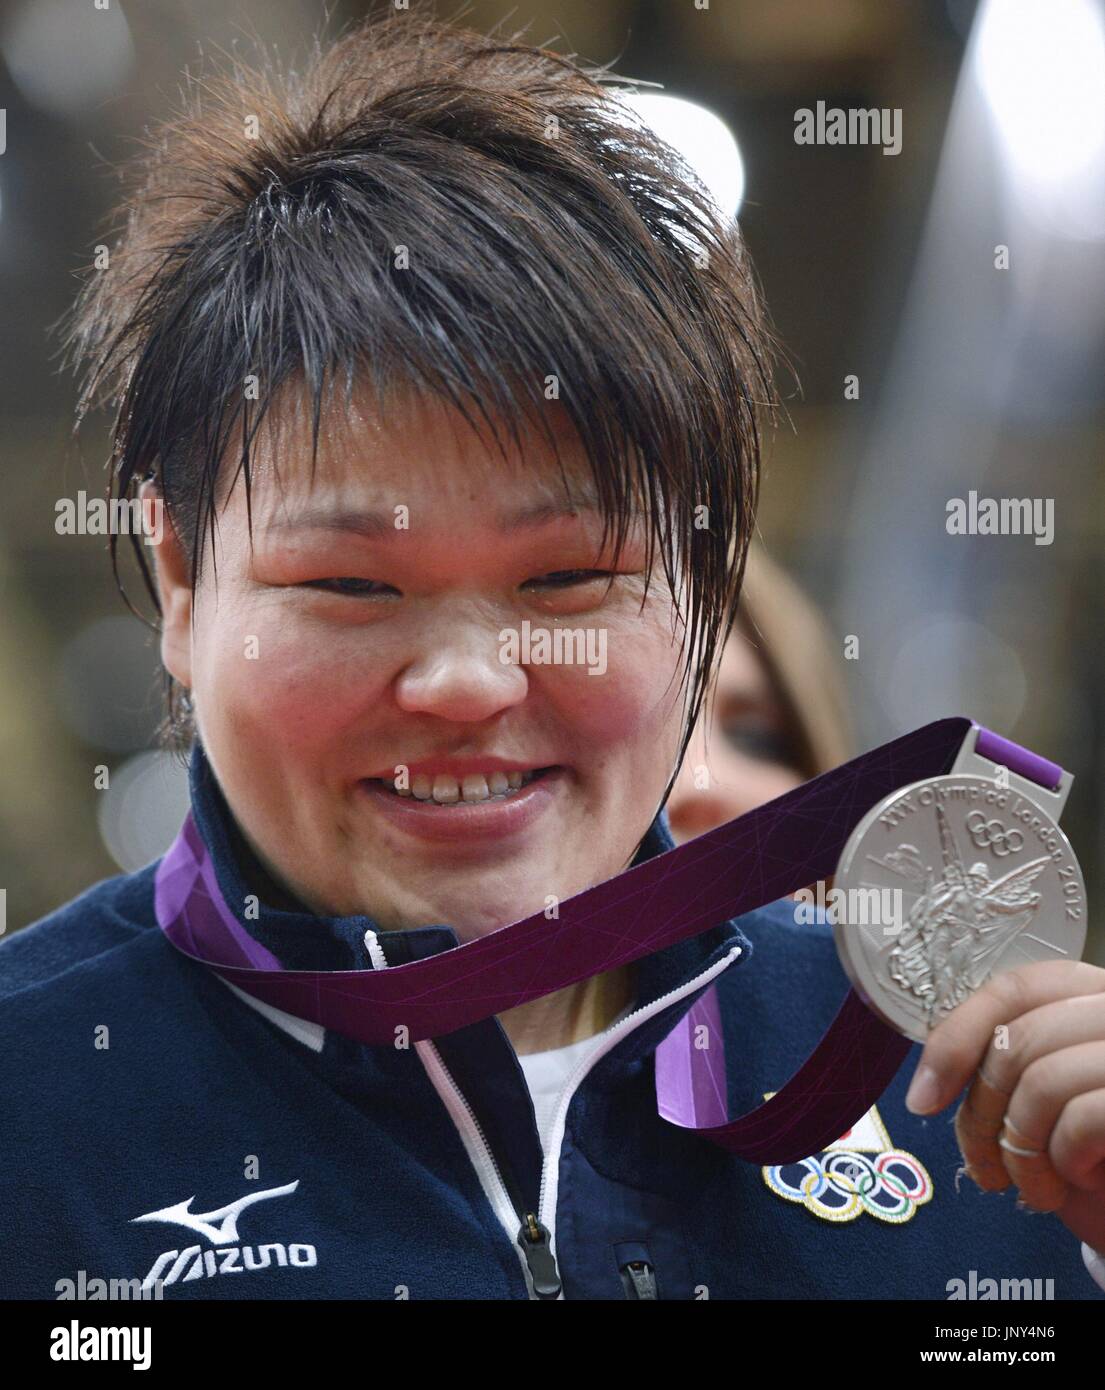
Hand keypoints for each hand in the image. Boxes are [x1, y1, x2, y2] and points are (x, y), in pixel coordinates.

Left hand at [905, 960, 1104, 1250]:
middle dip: (980, 1114)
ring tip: (1034, 1183)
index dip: (957, 1039)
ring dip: (1019, 1151)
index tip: (923, 1096)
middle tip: (984, 1165)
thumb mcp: (1036, 1095)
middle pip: (1015, 1040)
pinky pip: (1081, 1122)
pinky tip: (1080, 1178)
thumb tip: (925, 1086)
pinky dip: (1064, 1163)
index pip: (1012, 990)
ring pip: (1041, 1083)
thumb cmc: (1091, 1151)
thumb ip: (998, 1060)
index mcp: (1088, 992)